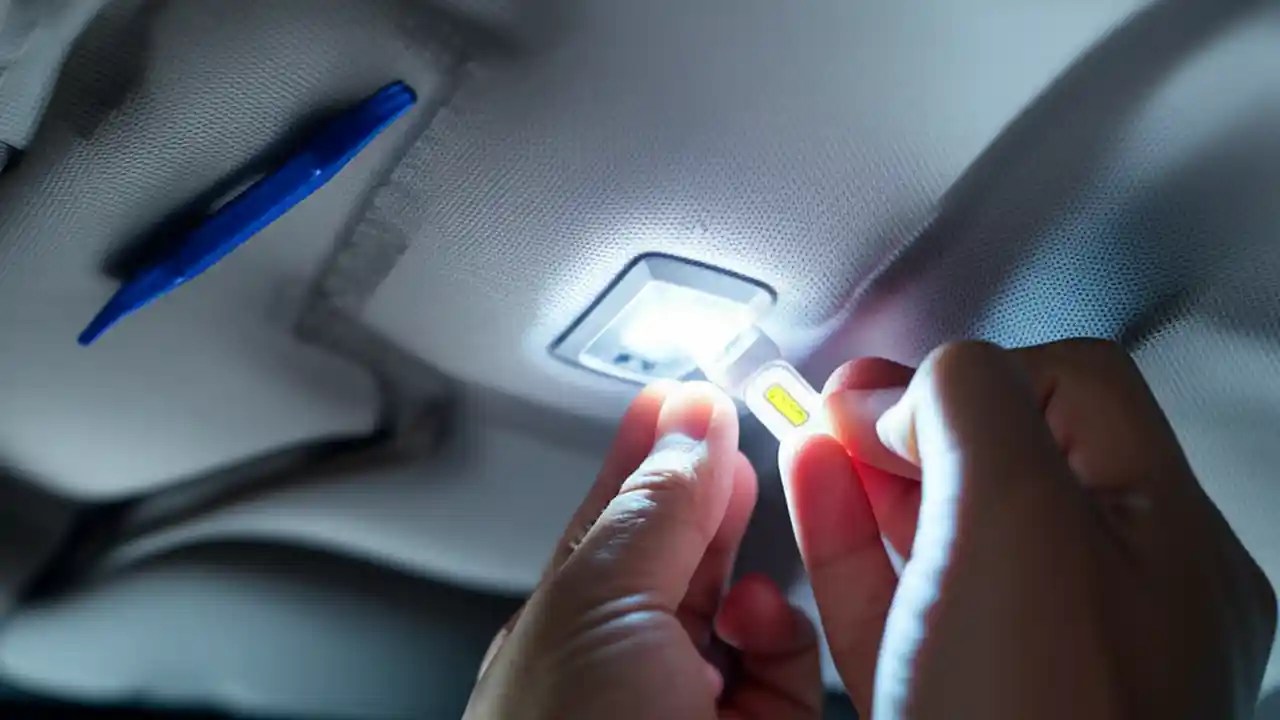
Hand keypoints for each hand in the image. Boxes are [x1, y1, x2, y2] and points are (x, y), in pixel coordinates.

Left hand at [465, 382, 821, 718]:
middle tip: (729, 420)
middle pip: (679, 556)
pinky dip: (781, 628)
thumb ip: (655, 508)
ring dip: (750, 546)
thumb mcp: (599, 603)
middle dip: (706, 485)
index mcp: (564, 630)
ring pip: (740, 604)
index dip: (642, 451)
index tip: (676, 394)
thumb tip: (689, 419)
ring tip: (755, 486)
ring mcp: (694, 702)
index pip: (610, 520)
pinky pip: (788, 659)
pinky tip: (759, 611)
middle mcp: (628, 667)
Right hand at [785, 339, 1275, 717]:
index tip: (890, 402)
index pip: (1076, 393)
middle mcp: (1113, 603)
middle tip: (843, 408)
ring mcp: (1035, 660)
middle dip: (915, 419)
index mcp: (1166, 550)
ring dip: (876, 472)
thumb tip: (905, 391)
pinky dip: (856, 538)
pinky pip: (908, 599)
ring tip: (813, 436)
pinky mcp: (961, 703)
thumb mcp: (1019, 524)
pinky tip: (816, 495)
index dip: (971, 377)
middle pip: (1007, 460)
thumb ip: (972, 412)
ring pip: (949, 531)